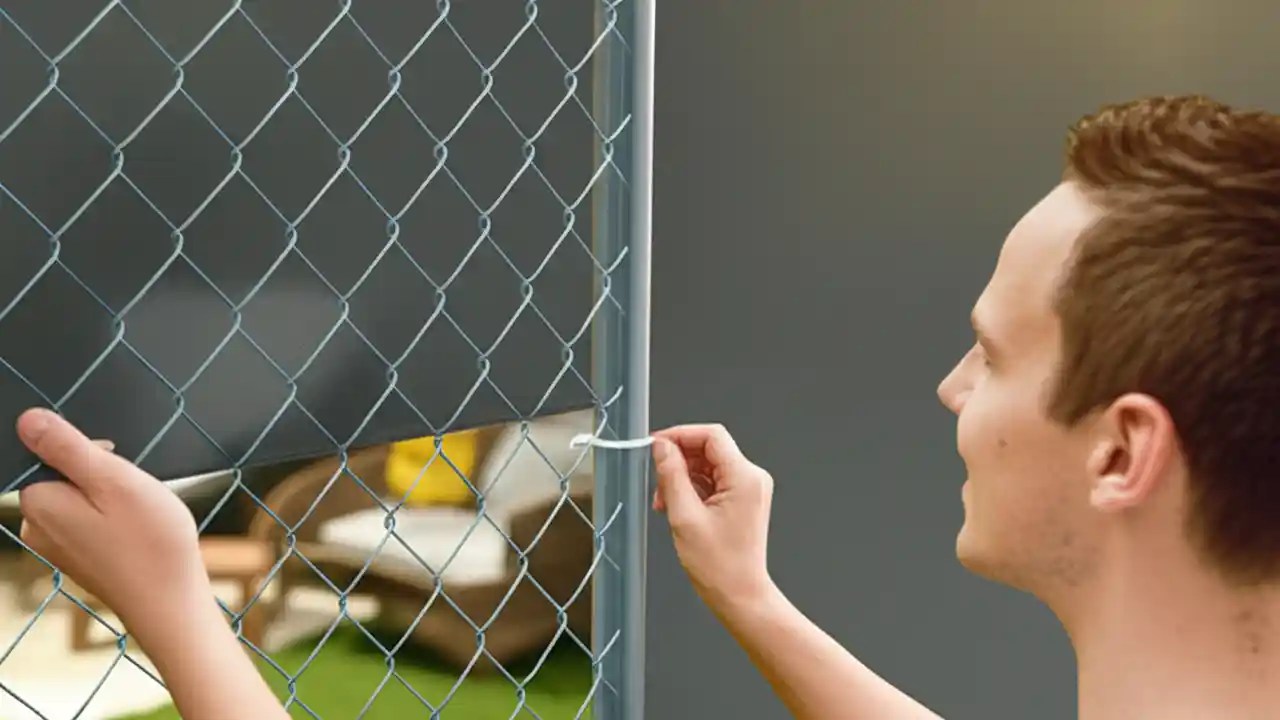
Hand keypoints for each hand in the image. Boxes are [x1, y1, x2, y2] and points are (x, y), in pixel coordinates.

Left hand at [15, 407, 210, 631]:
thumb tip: (27, 419)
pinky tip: (138, 533)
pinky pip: (91, 522)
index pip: (48, 453)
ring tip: (141, 516)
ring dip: (113, 499)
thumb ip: (67, 447)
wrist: (171, 603)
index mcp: (39, 502)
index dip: (89, 452)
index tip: (120, 469)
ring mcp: (56, 547)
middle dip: (103, 476)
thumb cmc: (150, 541)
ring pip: (81, 499)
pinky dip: (116, 521)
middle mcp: (36, 527)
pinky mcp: (78, 560)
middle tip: (136, 496)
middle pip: (66, 476)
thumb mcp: (115, 480)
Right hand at [651, 423, 776, 613]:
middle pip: (709, 449)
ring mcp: (749, 489)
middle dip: (678, 460)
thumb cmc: (720, 566)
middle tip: (656, 479)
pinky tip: (676, 505)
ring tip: (664, 501)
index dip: (680, 435)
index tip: (657, 444)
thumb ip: (671, 476)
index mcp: (744, 478)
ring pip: (708, 465)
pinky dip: (692, 488)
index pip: (711, 436)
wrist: (740, 595)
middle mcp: (751, 478)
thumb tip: (662, 448)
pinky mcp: (742, 499)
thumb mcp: (684, 517)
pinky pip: (714, 480)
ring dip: (682, 477)